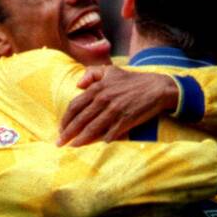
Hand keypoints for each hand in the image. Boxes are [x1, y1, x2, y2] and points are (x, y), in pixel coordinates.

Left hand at [58, 67, 177, 145]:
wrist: (157, 88)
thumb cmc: (133, 80)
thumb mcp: (111, 71)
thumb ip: (92, 73)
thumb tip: (78, 85)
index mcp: (98, 88)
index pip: (75, 105)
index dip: (66, 118)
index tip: (60, 128)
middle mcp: (104, 99)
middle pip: (81, 119)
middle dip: (68, 132)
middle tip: (59, 143)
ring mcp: (115, 110)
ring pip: (93, 128)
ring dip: (81, 139)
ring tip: (72, 146)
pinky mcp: (126, 120)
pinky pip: (111, 132)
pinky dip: (103, 139)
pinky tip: (97, 144)